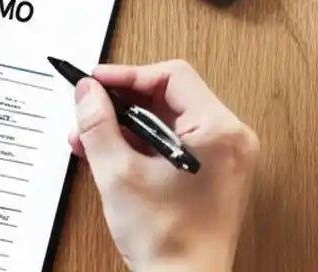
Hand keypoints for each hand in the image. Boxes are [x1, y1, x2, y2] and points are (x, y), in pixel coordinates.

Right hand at [69, 61, 258, 271]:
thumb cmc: (167, 242)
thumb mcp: (118, 174)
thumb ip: (98, 124)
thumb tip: (87, 92)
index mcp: (218, 130)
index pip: (170, 76)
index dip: (127, 75)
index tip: (96, 82)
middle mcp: (230, 139)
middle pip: (170, 96)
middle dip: (123, 103)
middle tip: (89, 107)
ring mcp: (225, 158)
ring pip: (169, 120)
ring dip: (128, 125)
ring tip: (90, 137)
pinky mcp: (214, 174)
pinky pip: (175, 142)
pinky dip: (143, 144)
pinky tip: (110, 153)